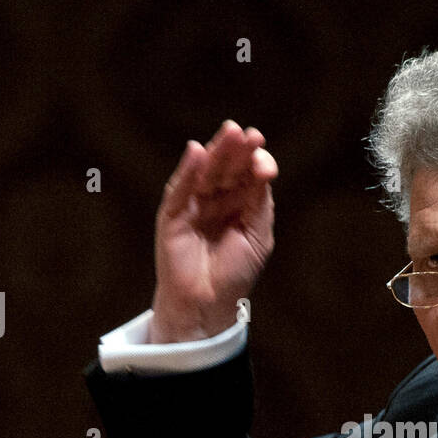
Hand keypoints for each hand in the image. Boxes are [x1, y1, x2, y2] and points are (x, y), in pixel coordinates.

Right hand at [151, 120, 277, 342]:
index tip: (265, 163)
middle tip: (248, 134)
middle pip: (228, 168)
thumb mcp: (257, 235)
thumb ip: (259, 202)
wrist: (208, 304)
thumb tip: (261, 166)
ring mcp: (194, 204)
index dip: (257, 164)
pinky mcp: (173, 214)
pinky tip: (197, 152)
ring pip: (206, 172)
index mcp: (241, 203)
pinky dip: (188, 171)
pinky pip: (180, 189)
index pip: (249, 175)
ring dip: (217, 152)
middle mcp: (217, 199)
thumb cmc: (235, 273)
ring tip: (229, 132)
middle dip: (238, 150)